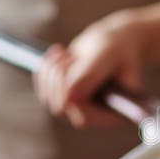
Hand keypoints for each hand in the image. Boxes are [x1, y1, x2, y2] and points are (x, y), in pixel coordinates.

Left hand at [34, 9, 145, 127]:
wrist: (112, 41)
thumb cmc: (117, 47)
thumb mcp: (107, 57)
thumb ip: (90, 77)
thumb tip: (68, 96)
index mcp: (114, 112)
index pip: (83, 117)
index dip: (70, 96)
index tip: (70, 65)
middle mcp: (95, 115)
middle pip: (60, 107)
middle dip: (61, 76)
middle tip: (71, 57)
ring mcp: (78, 108)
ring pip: (48, 96)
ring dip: (53, 69)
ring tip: (68, 55)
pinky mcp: (64, 97)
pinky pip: (42, 86)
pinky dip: (46, 66)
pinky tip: (61, 53)